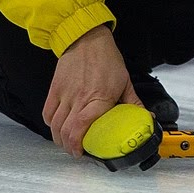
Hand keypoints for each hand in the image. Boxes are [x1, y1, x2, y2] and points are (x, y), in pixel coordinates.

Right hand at [41, 24, 141, 156]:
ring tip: (66, 143)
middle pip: (65, 131)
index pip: (81, 127)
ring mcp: (64, 94)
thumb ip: (134, 103)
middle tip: (75, 151)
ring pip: (54, 125)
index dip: (78, 145)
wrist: (87, 39)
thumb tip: (146, 117)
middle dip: (68, 147)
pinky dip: (50, 124)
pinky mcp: (55, 89)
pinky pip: (47, 112)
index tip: (81, 153)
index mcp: (98, 98)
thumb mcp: (125, 82)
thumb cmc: (106, 58)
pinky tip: (57, 127)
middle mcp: (79, 98)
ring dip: (58, 138)